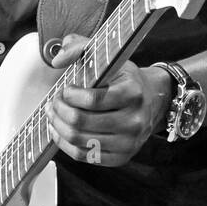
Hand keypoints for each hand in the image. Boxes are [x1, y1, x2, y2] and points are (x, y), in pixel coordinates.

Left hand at [46, 34, 172, 166]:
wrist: (153, 100)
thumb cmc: (125, 79)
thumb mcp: (108, 57)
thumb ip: (80, 48)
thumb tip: (57, 60)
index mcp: (132, 93)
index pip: (92, 100)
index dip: (70, 95)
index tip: (65, 89)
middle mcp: (134, 121)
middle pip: (81, 122)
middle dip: (59, 110)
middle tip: (53, 102)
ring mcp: (129, 143)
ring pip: (79, 141)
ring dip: (58, 127)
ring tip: (53, 115)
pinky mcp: (121, 158)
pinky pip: (83, 156)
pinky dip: (65, 144)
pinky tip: (59, 131)